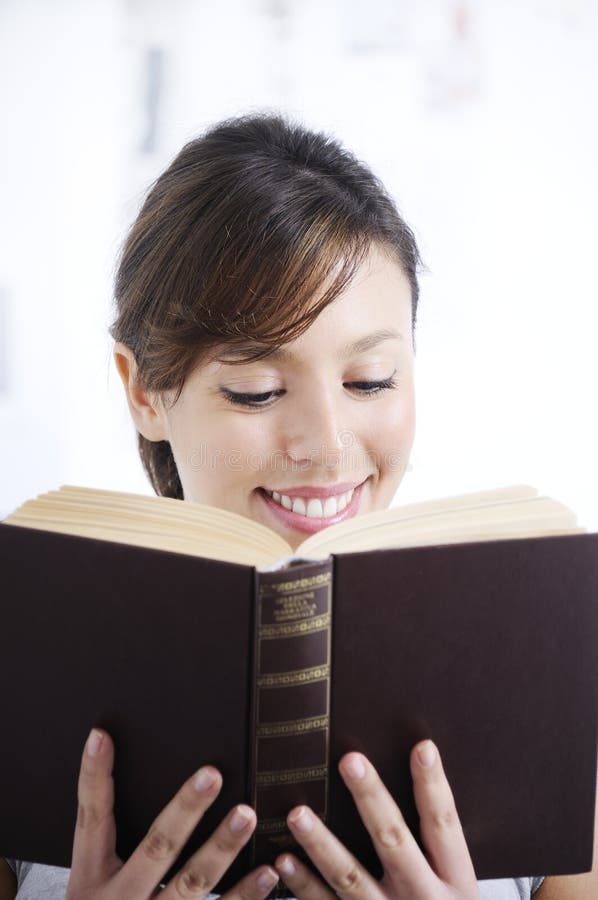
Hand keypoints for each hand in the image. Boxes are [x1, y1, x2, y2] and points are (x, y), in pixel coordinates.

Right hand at [67, 728, 278, 898]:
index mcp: (90, 881)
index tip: (102, 736)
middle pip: (155, 847)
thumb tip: (128, 769)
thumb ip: (114, 848)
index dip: (94, 778)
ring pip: (191, 884)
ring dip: (222, 848)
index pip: (91, 820)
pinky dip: (245, 895)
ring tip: (247, 814)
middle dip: (185, 809)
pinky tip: (268, 872)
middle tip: (212, 774)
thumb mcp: (93, 891)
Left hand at [274, 740, 479, 898]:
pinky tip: (285, 860)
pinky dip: (304, 884)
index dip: (433, 786)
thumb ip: (439, 849)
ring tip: (297, 813)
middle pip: (393, 840)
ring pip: (350, 875)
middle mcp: (421, 896)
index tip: (422, 748)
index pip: (443, 824)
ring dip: (321, 842)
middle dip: (371, 799)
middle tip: (350, 761)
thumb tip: (416, 773)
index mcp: (454, 881)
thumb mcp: (458, 889)